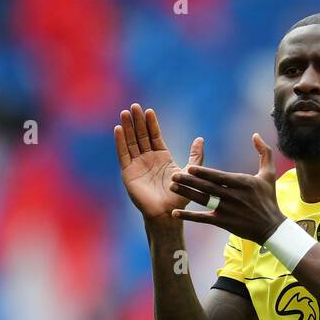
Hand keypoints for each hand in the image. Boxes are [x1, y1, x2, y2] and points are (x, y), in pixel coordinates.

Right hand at [114, 103, 203, 220]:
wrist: (167, 213)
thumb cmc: (179, 196)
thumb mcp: (190, 172)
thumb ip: (195, 156)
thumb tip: (200, 138)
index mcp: (161, 157)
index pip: (154, 135)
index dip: (151, 123)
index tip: (149, 111)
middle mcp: (148, 159)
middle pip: (141, 135)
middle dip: (138, 121)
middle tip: (134, 106)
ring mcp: (137, 165)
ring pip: (131, 142)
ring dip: (127, 127)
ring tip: (125, 113)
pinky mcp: (128, 173)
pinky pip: (123, 154)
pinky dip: (120, 142)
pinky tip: (118, 129)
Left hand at [168, 133, 285, 243]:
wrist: (271, 227)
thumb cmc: (269, 199)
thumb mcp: (269, 174)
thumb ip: (264, 153)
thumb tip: (256, 135)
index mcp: (242, 183)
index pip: (219, 177)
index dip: (204, 173)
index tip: (190, 168)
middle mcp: (233, 196)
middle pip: (208, 188)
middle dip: (190, 182)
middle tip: (174, 176)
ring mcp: (227, 210)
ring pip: (203, 201)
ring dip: (186, 194)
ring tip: (172, 188)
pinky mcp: (223, 222)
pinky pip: (203, 218)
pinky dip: (189, 216)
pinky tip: (175, 213)